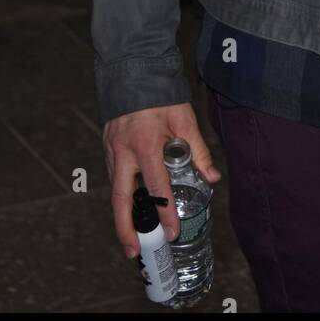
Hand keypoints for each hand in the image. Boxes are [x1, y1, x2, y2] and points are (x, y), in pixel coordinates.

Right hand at [103, 102, 221, 258]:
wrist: (134, 70)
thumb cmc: (161, 95)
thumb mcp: (184, 119)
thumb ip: (198, 150)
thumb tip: (212, 176)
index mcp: (146, 144)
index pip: (156, 187)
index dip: (165, 213)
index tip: (171, 232)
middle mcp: (124, 151)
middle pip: (121, 199)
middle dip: (126, 228)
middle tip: (134, 251)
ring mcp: (112, 149)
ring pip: (115, 189)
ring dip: (122, 214)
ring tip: (131, 236)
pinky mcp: (107, 146)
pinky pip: (113, 176)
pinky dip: (120, 194)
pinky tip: (129, 206)